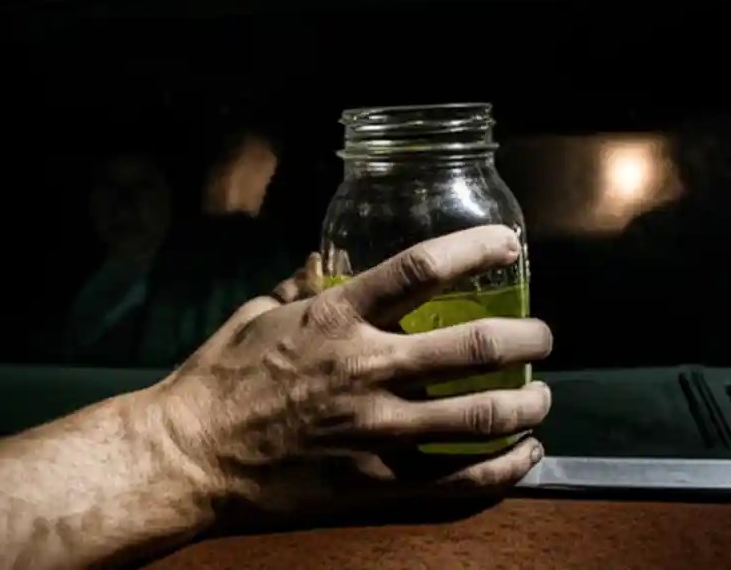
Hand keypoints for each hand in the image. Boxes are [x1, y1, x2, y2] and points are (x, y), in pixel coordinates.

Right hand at [147, 225, 551, 526]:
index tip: (508, 245)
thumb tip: (326, 261)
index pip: (423, 269)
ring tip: (542, 396)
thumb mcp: (256, 314)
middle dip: (528, 337)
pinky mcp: (375, 486)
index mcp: (337, 318)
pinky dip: (505, 468)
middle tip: (543, 336)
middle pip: (476, 346)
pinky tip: (526, 454)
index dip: (477, 249)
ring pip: (481, 415)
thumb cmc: (216, 382)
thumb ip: (302, 286)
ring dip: (528, 404)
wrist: (187, 459)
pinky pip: (458, 481)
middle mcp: (367, 370)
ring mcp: (375, 432)